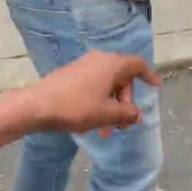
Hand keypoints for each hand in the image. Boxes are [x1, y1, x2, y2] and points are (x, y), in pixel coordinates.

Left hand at [22, 51, 161, 137]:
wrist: (35, 106)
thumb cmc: (76, 107)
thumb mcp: (107, 114)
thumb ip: (127, 114)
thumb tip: (138, 114)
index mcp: (112, 64)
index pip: (138, 65)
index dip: (149, 76)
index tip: (156, 87)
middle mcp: (99, 60)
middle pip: (122, 78)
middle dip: (125, 102)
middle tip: (123, 124)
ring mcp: (83, 66)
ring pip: (106, 85)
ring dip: (111, 106)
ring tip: (105, 130)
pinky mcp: (70, 75)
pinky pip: (92, 86)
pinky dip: (97, 102)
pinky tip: (90, 123)